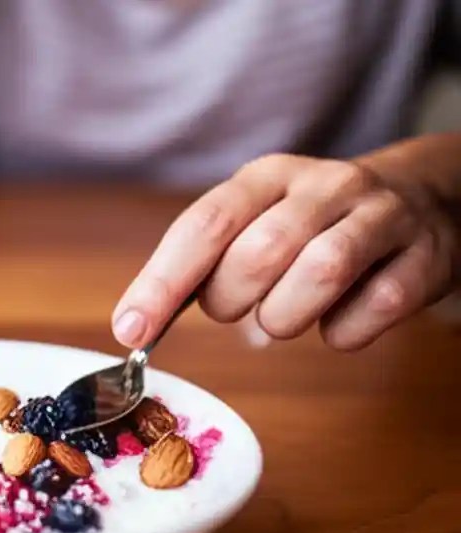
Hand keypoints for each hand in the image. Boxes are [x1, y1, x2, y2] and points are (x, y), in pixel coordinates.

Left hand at [114, 152, 460, 350]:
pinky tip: (340, 319)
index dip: (162, 283)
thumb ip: (201, 265)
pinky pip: (377, 307)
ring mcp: (381, 216)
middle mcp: (324, 186)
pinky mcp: (426, 255)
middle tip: (236, 310)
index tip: (129, 330)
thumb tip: (136, 323)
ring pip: (321, 272)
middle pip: (259, 252)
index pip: (203, 226)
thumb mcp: (253, 224)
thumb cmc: (311, 227)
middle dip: (232, 300)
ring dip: (286, 316)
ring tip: (283, 316)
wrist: (423, 201)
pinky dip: (346, 331)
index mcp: (266, 178)